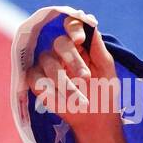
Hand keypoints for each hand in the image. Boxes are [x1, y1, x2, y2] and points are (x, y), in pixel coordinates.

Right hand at [26, 11, 118, 128]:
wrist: (96, 117)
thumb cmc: (103, 90)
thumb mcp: (107, 70)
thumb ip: (98, 48)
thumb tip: (92, 24)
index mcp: (79, 44)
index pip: (71, 25)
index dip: (73, 28)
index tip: (80, 39)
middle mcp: (60, 50)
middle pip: (60, 43)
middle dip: (73, 59)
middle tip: (86, 77)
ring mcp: (46, 63)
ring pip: (48, 62)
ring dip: (65, 82)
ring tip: (81, 101)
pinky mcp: (35, 79)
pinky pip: (36, 79)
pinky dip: (51, 91)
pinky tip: (64, 103)